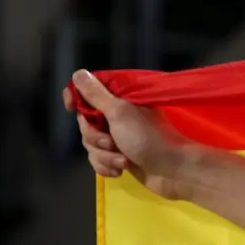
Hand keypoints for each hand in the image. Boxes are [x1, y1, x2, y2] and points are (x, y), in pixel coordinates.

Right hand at [67, 70, 198, 199]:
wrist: (174, 172)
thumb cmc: (148, 139)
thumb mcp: (120, 113)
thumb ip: (97, 95)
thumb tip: (79, 73)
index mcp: (120, 101)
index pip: (88, 92)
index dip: (76, 98)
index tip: (70, 107)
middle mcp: (117, 117)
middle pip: (84, 123)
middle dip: (94, 137)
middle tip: (111, 142)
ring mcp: (118, 138)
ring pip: (90, 145)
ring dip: (104, 155)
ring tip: (124, 160)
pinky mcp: (119, 157)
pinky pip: (98, 160)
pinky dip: (107, 166)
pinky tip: (121, 171)